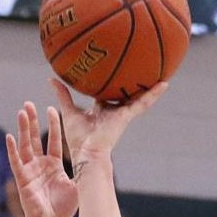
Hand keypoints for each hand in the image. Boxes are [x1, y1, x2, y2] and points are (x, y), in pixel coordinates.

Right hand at [8, 102, 79, 216]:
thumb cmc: (64, 208)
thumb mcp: (76, 184)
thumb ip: (81, 170)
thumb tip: (96, 159)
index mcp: (54, 165)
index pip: (53, 140)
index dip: (53, 125)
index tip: (52, 108)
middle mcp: (41, 165)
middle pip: (36, 138)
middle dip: (33, 121)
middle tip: (29, 104)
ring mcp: (30, 171)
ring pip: (25, 146)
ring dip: (23, 129)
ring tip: (21, 112)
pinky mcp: (22, 179)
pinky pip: (16, 162)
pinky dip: (12, 150)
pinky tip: (10, 137)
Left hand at [49, 78, 166, 162]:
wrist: (86, 153)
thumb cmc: (77, 138)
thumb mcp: (68, 111)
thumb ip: (63, 95)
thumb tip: (51, 79)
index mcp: (101, 109)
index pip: (107, 92)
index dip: (109, 81)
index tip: (112, 68)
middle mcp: (114, 110)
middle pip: (125, 92)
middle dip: (133, 80)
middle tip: (140, 63)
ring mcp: (122, 113)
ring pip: (138, 95)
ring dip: (149, 84)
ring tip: (161, 70)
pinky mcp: (127, 115)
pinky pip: (143, 103)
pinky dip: (153, 94)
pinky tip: (165, 83)